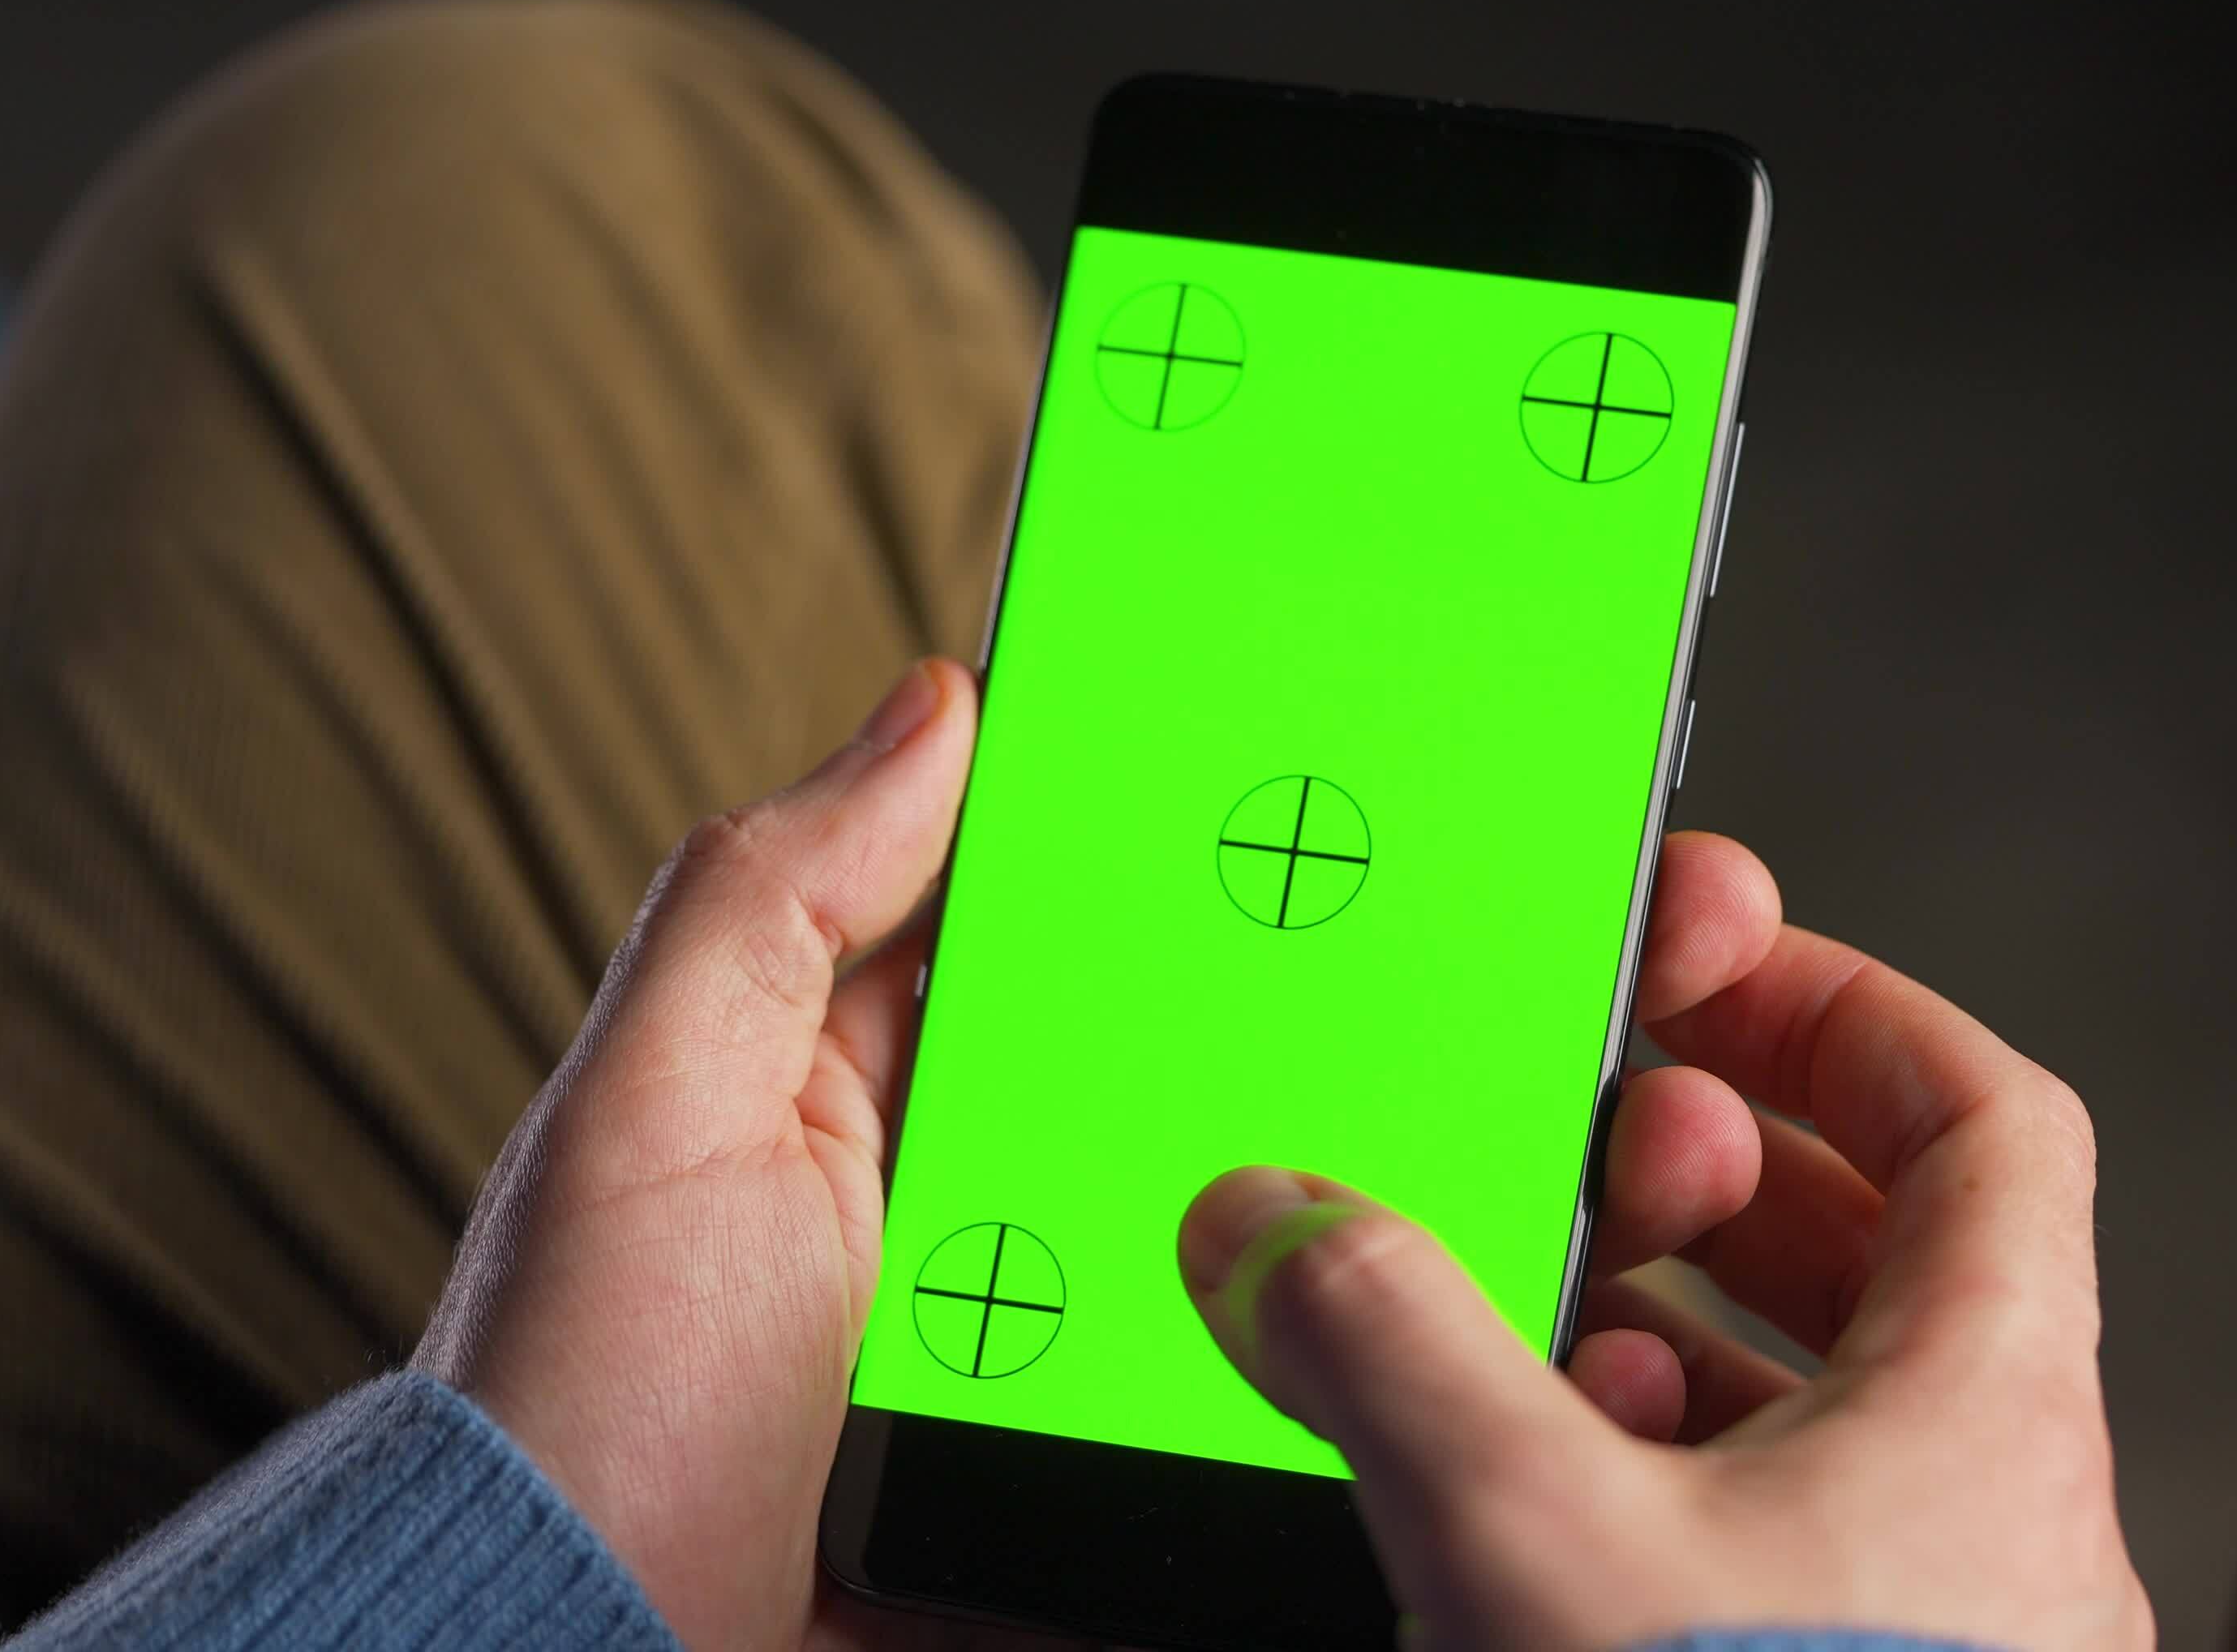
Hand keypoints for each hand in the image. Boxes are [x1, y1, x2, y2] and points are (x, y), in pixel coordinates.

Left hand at [411, 660, 1782, 1649]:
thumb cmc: (578, 1416)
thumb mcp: (650, 1119)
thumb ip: (776, 898)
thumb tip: (941, 701)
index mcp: (936, 1113)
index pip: (1147, 954)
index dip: (1291, 874)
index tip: (1456, 801)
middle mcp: (1050, 1242)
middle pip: (1296, 1106)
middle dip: (1470, 1042)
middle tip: (1638, 973)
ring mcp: (1123, 1396)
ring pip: (1355, 1282)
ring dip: (1507, 1224)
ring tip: (1658, 1153)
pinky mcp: (1167, 1534)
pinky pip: (1339, 1456)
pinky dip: (1452, 1416)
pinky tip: (1578, 1359)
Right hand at [1177, 867, 2152, 1651]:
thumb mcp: (1530, 1543)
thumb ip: (1388, 1348)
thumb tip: (1269, 1220)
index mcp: (1988, 1403)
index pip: (1987, 1118)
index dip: (1849, 1015)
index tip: (1705, 978)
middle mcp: (2001, 1510)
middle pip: (1901, 1260)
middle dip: (1725, 1184)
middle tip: (1584, 1154)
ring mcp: (1941, 1627)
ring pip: (1834, 1419)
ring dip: (1677, 1348)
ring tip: (1529, 1336)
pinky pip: (1786, 1553)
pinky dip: (1662, 1497)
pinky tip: (1532, 1523)